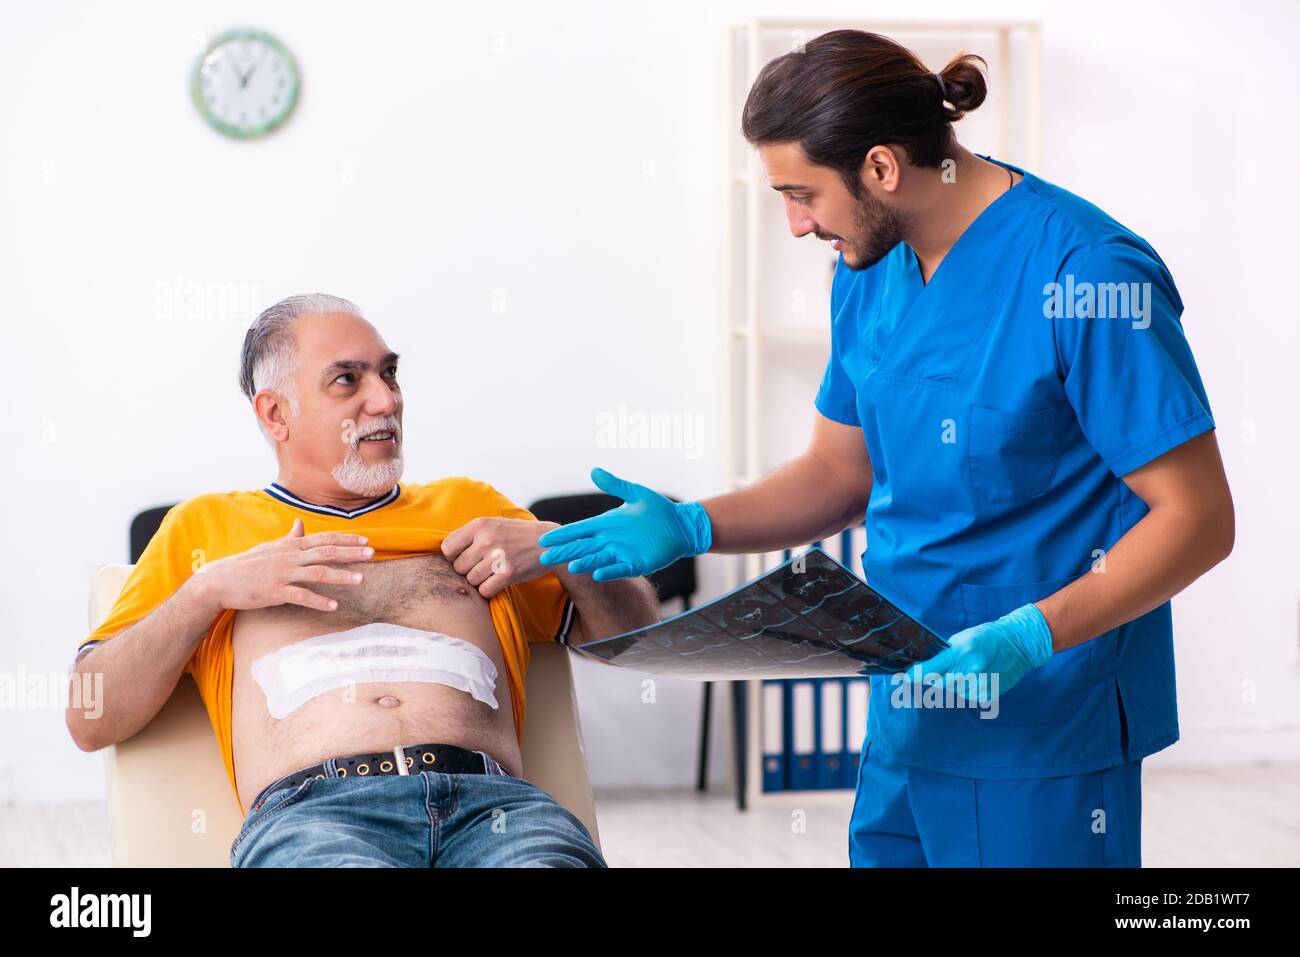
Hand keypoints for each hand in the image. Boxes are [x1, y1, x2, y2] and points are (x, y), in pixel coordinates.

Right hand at [194, 519, 373, 611]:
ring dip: (341, 576)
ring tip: (361, 580)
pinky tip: (333, 605)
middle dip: (351, 554)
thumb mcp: (271, 547)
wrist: (220, 580)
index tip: (366, 542)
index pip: (324, 539)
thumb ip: (289, 537)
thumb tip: (300, 524)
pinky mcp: (275, 592)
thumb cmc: (248, 564)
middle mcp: (290, 557)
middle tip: (373, 555)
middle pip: (326, 552)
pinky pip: (301, 596)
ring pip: (317, 573)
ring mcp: (282, 574)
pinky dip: (318, 600)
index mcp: (291, 546)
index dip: (346, 540)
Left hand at [441, 517, 558, 598]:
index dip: (454, 557)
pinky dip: (490, 590)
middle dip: (469, 570)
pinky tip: (499, 582)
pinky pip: (484, 591)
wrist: (548, 543)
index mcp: (479, 525)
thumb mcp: (493, 525)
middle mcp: (486, 540)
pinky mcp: (508, 574)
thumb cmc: (517, 535)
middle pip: (458, 567)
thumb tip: (444, 551)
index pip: (447, 548)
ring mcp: (497, 557)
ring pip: (471, 580)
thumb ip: (470, 534)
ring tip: (493, 572)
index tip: (466, 558)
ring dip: (480, 581)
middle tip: (484, 567)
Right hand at [536, 467, 711, 581]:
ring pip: (598, 560)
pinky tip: (599, 574)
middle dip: (565, 553)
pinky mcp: (637, 563)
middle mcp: (609, 541)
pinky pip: (621, 569)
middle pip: (582, 548)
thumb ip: (615, 484)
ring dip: (585, 563)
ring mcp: (622, 553)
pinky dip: (610, 571)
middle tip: (545, 558)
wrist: (681, 525)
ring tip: (571, 567)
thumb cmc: (658, 510)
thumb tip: (594, 470)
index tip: (544, 539)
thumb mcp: (635, 493)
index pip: (579, 530)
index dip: (562, 535)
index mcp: (605, 525)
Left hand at [902, 603, 1054, 703]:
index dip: (914, 676)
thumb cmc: (987, 636)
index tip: (904, 678)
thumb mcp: (962, 638)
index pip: (929, 670)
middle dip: (933, 678)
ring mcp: (980, 685)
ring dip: (952, 683)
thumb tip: (926, 667)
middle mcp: (969, 672)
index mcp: (960, 653)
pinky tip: (976, 677)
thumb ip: (945, 654)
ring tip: (965, 669)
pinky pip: (967, 696)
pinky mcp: (988, 695)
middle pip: (938, 684)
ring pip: (952, 692)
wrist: (1019, 645)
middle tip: (936, 671)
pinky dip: (966, 689)